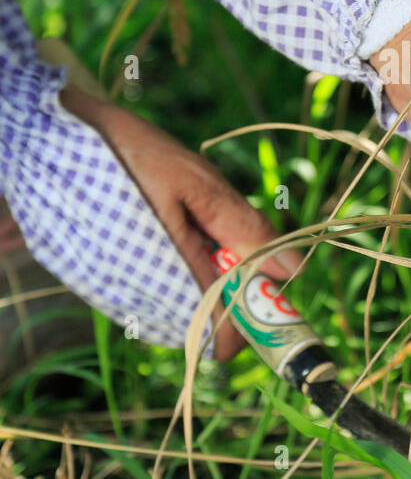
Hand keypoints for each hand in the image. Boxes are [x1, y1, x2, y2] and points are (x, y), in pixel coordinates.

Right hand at [60, 87, 300, 359]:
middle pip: (201, 326)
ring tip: (182, 224)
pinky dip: (164, 270)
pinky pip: (147, 294)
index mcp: (165, 278)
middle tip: (219, 238)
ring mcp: (110, 296)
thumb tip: (292, 271)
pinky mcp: (93, 285)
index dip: (251, 316)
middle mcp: (134, 301)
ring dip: (194, 277)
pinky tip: (156, 228)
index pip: (222, 341)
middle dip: (224, 290)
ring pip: (176, 310)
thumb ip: (244, 230)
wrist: (48, 137)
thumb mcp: (197, 182)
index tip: (265, 279)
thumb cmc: (127, 153)